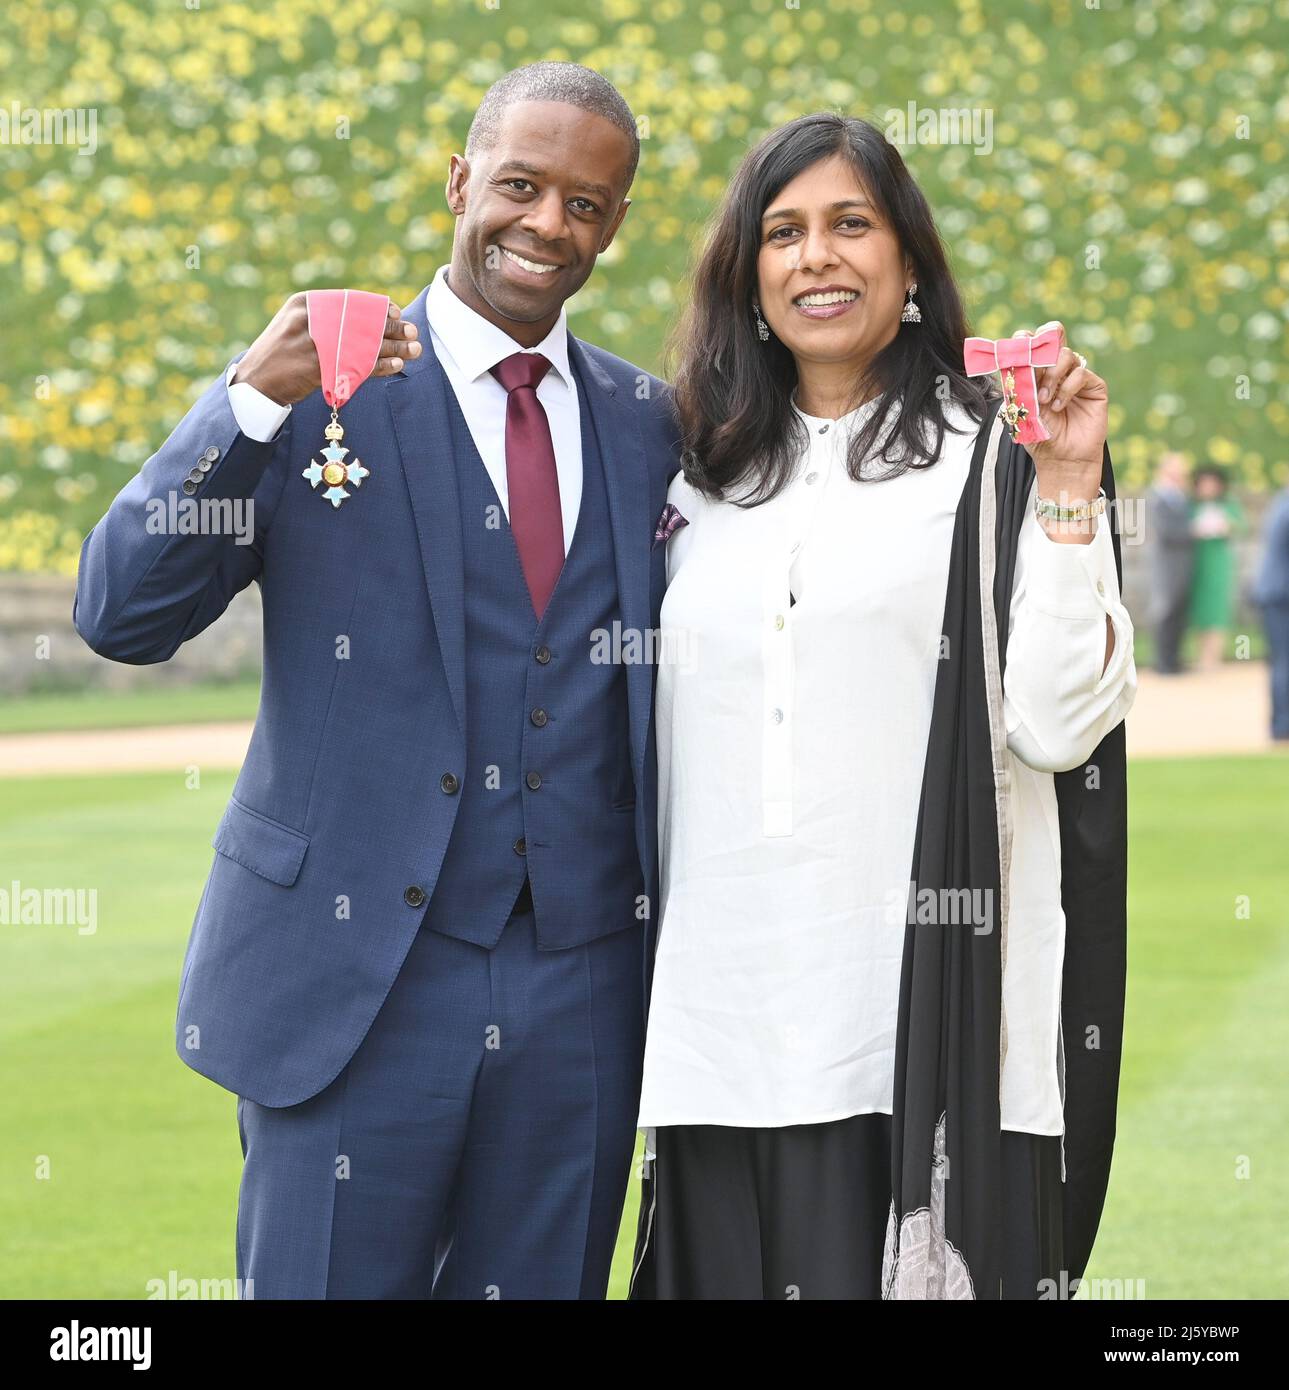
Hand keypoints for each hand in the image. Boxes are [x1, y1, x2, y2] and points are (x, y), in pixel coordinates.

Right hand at [230, 292, 420, 405]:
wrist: (255, 383)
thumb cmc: (281, 354)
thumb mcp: (297, 325)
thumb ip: (327, 319)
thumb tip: (369, 320)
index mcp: (304, 304)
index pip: (350, 301)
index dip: (377, 307)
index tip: (396, 312)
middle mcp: (311, 320)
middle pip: (362, 321)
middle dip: (392, 327)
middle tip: (413, 330)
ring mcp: (315, 344)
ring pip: (365, 344)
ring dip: (394, 348)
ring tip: (415, 349)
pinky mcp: (321, 369)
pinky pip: (359, 366)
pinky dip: (380, 367)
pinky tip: (398, 365)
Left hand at [1012, 321, 1107, 499]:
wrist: (1061, 459)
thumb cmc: (1040, 437)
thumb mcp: (1022, 409)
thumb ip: (1019, 384)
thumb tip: (1014, 359)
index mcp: (1037, 373)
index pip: (1033, 345)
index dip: (1026, 339)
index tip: (1017, 344)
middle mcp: (1057, 372)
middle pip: (1052, 339)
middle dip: (1040, 348)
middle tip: (1031, 364)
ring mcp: (1076, 378)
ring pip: (1066, 354)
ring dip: (1051, 375)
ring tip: (1043, 399)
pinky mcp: (1094, 387)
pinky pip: (1080, 373)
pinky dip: (1066, 388)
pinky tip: (1058, 406)